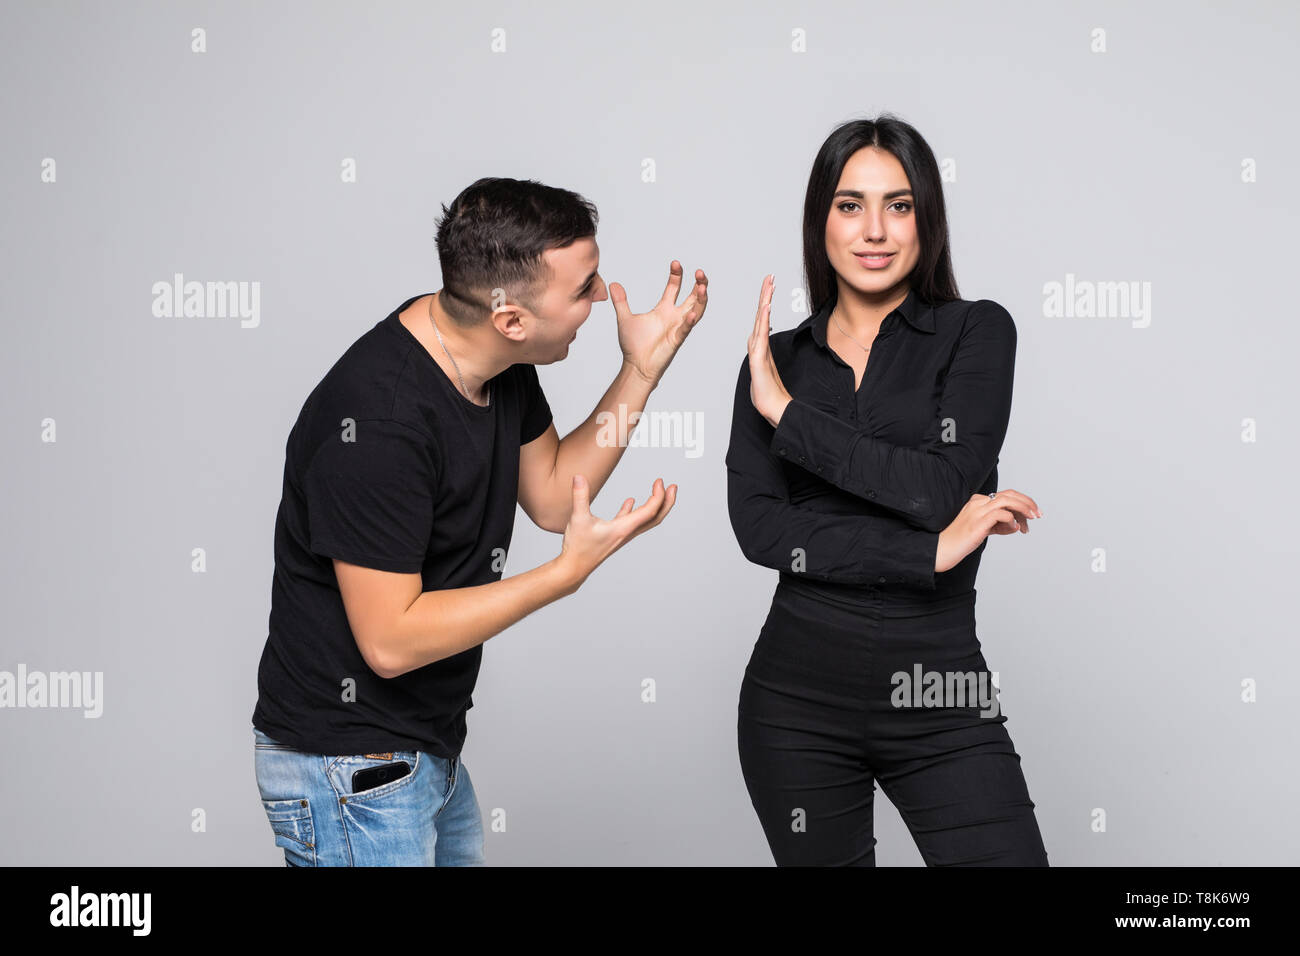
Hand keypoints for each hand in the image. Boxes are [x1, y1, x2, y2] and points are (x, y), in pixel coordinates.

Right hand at [557, 474, 677, 585]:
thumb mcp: (578, 519)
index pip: (650, 511)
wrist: (573, 568)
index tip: (659, 481)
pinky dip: (633, 510)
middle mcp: (627, 532)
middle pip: (655, 518)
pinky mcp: (614, 535)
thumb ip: (580, 496)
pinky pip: (629, 521)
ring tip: (659, 491)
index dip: (658, 495)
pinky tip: (630, 501)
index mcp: (624, 528)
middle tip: (673, 486)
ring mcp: (622, 534)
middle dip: (666, 502)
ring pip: (645, 520)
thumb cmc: (577, 547)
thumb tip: (579, 477)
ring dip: (655, 505)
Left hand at [612, 261, 707, 385]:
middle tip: (700, 272)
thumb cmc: (633, 345)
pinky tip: (692, 313)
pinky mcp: (676, 340)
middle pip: (693, 297)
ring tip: (702, 286)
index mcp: (663, 309)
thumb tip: (613, 284)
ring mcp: (677, 327)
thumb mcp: (625, 318)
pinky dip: (690, 321)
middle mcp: (674, 316)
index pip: (674, 288)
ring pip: (697, 310)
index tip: (675, 263)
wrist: (635, 365)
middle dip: (699, 284)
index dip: (676, 275)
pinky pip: (686, 329)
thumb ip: (621, 302)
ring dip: (701, 299)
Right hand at [747, 274, 792, 427]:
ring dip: (764, 303)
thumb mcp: (768, 366)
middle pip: (761, 315)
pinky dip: (762, 321)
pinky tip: (765, 309)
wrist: (772, 408)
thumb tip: (763, 334)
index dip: (766, 300)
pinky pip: (761, 335)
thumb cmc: (769, 391)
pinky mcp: (759, 360)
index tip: (770, 285)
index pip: (763, 318)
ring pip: (760, 322)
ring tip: (768, 287)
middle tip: (769, 277)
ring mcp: (757, 352)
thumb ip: (765, 351)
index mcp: (761, 346)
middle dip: (765, 295)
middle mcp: (758, 346)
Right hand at [935, 490, 1041, 573]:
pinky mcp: (978, 522)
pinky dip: (1012, 520)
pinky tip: (1015, 528)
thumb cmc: (960, 541)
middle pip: (1009, 494)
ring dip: (1024, 508)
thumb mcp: (982, 529)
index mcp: (978, 501)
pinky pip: (1001, 514)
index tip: (1032, 515)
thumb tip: (1015, 525)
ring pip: (1007, 501)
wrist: (942, 549)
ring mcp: (977, 511)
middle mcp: (978, 502)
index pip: (1006, 496)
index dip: (1022, 503)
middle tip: (1038, 514)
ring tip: (1032, 519)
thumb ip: (998, 525)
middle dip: (1027, 503)